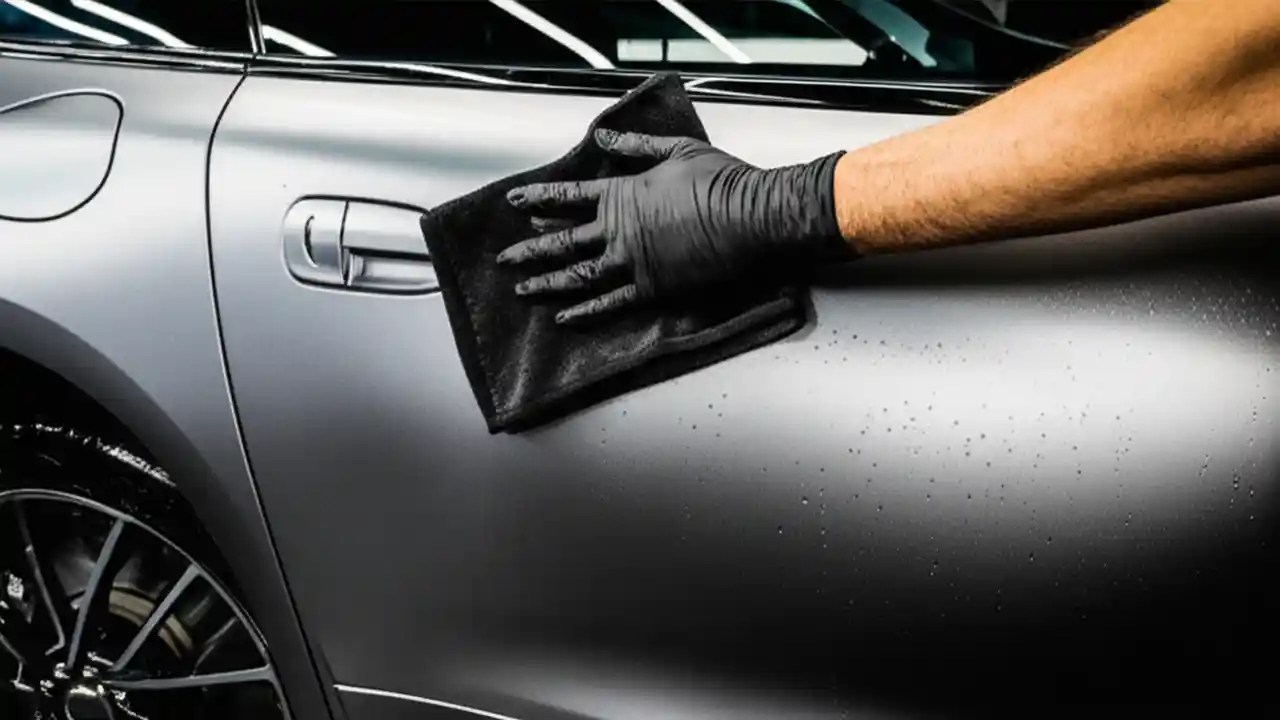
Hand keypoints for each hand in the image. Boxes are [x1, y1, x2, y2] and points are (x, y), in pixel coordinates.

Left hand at [499, 129, 847, 323]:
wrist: (748, 218)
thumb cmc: (718, 180)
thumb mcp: (674, 150)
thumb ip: (634, 148)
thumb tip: (602, 140)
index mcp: (622, 195)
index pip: (568, 196)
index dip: (538, 198)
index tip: (513, 202)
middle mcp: (618, 232)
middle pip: (563, 242)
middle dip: (531, 249)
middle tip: (504, 259)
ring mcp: (631, 264)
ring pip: (577, 276)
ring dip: (547, 283)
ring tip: (522, 290)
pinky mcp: (651, 289)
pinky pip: (610, 304)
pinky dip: (585, 313)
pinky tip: (564, 318)